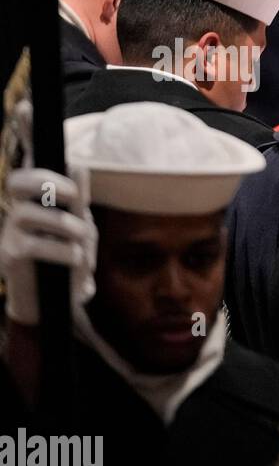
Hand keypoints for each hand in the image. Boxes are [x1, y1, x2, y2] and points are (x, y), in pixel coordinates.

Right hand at [0, 166, 96, 324]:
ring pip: (26, 213)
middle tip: (74, 194)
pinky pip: (33, 245)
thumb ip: (78, 202)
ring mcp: (9, 234)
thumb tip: (78, 166)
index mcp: (35, 204)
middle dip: (44, 181)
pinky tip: (76, 257)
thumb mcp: (80, 229)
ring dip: (63, 223)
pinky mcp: (9, 256)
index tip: (65, 162)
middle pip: (16, 182)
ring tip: (82, 237)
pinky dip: (62, 249)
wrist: (57, 302)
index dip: (37, 163)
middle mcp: (17, 214)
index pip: (25, 175)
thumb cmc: (69, 260)